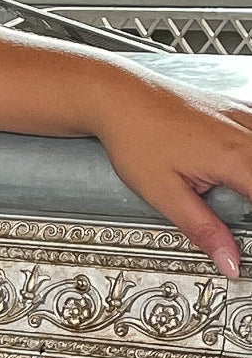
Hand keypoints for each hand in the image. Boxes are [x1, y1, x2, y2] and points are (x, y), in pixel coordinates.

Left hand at [94, 68, 251, 278]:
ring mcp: (244, 117)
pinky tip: (243, 170)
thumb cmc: (136, 137)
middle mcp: (246, 132)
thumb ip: (203, 229)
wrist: (119, 96)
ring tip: (240, 201)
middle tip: (240, 220)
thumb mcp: (165, 194)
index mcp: (234, 157)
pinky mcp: (237, 110)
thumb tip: (229, 260)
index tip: (245, 242)